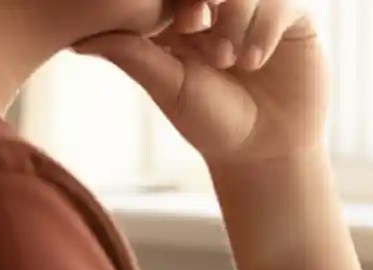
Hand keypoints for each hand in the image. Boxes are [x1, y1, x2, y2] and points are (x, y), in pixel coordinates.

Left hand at [74, 0, 328, 164]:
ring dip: (233, 17)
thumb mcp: (168, 87)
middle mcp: (223, 6)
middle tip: (193, 30)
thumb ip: (131, 54)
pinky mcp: (295, 20)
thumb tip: (76, 38)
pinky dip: (263, 29)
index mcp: (186, 15)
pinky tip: (253, 62)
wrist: (266, 152)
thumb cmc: (214, 123)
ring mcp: (260, 10)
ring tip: (227, 61)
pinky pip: (280, 3)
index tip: (176, 29)